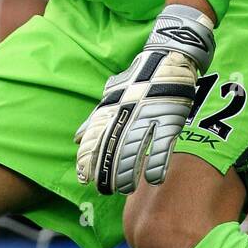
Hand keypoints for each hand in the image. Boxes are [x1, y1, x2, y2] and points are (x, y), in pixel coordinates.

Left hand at [74, 4, 214, 194]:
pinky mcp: (170, 119)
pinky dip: (157, 165)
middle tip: (105, 190)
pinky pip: (162, 147)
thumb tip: (77, 139)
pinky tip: (153, 179)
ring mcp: (149, 117)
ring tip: (124, 189)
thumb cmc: (137, 80)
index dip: (87, 160)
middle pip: (111, 150)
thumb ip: (94, 120)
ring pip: (134, 152)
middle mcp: (126, 114)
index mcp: (111, 109)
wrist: (167, 58)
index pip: (93, 139)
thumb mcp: (111, 97)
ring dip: (127, 174)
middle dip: (105, 174)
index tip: (84, 179)